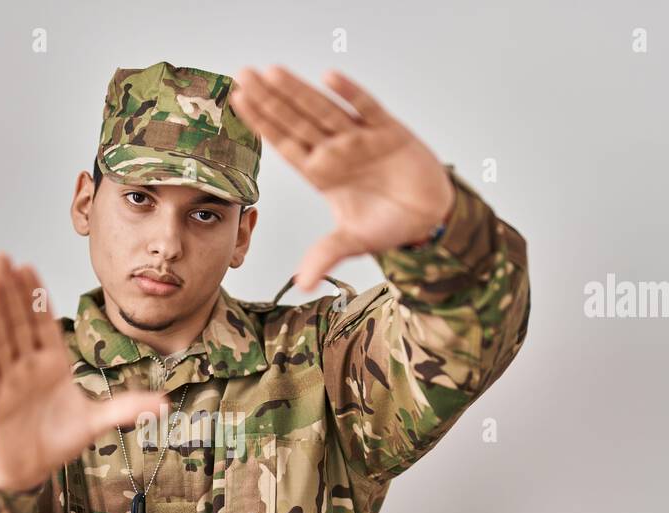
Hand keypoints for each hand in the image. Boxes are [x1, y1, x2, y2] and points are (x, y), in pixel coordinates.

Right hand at [0, 252, 170, 492]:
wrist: (29, 470)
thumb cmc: (58, 439)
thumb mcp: (95, 421)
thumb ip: (126, 408)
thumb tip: (165, 404)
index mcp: (52, 364)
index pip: (42, 322)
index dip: (34, 295)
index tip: (26, 266)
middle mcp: (27, 367)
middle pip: (17, 323)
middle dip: (8, 291)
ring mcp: (7, 383)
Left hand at [228, 65, 456, 290]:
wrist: (428, 217)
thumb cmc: (387, 224)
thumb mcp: (353, 242)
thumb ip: (327, 255)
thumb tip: (303, 283)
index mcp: (321, 173)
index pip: (285, 145)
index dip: (263, 124)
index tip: (240, 103)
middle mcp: (336, 151)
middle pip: (296, 121)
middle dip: (270, 100)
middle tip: (243, 76)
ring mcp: (360, 138)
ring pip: (324, 110)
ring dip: (299, 92)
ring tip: (272, 73)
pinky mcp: (389, 131)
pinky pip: (367, 108)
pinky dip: (350, 94)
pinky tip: (329, 78)